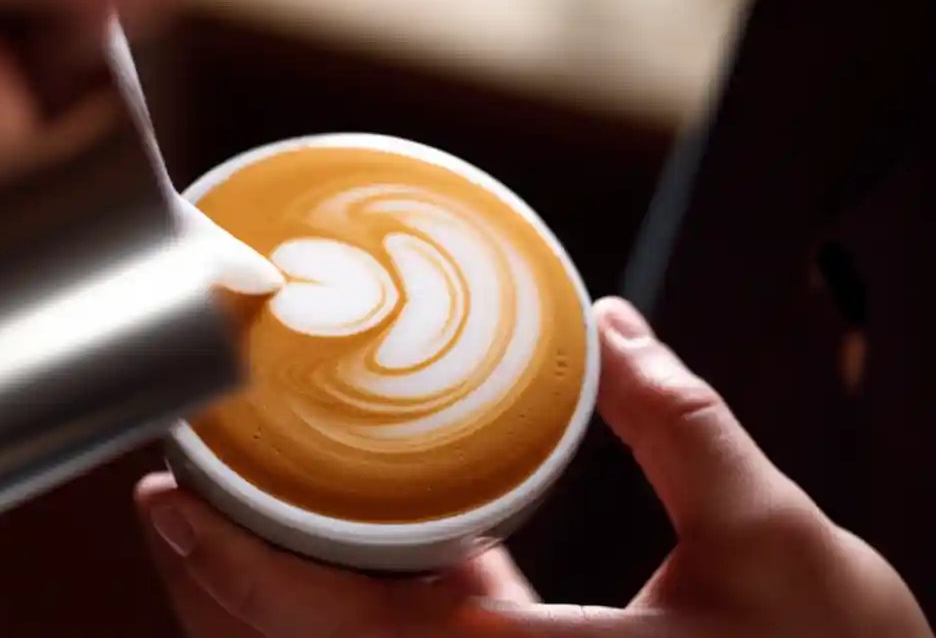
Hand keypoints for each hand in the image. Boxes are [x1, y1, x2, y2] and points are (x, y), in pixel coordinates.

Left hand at [135, 297, 931, 636]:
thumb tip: (619, 333)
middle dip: (216, 579)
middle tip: (175, 493)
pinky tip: (389, 550)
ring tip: (237, 517)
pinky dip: (358, 607)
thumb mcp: (771, 545)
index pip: (312, 618)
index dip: (223, 553)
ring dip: (271, 597)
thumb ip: (682, 426)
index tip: (170, 489)